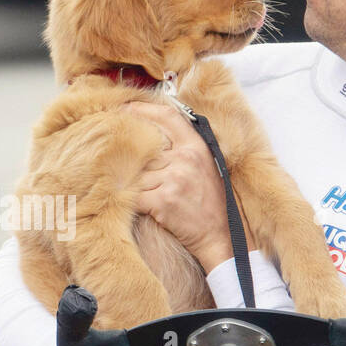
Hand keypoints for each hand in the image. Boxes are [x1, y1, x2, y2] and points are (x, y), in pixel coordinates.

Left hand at [124, 101, 239, 272]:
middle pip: (144, 152)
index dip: (143, 110)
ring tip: (145, 197)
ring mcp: (174, 179)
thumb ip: (183, 149)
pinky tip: (141, 208)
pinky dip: (132, 202)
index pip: (167, 117)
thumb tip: (153, 137)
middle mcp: (185, 158)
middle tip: (126, 168)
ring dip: (135, 186)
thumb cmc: (211, 202)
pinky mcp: (163, 201)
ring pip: (137, 175)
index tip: (125, 109)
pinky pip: (134, 196)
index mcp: (196, 147)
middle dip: (135, 163)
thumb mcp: (206, 166)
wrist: (220, 236)